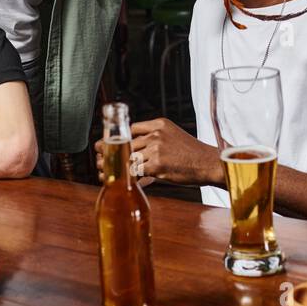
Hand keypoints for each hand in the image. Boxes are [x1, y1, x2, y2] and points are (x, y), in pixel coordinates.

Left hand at [94, 117, 223, 186]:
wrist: (209, 163)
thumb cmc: (192, 154)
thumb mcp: (174, 137)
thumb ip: (155, 140)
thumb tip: (136, 151)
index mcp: (160, 124)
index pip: (131, 129)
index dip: (117, 138)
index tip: (104, 144)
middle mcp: (156, 134)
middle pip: (127, 143)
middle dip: (110, 152)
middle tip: (97, 159)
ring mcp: (156, 149)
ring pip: (130, 158)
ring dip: (116, 166)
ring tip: (103, 171)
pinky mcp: (157, 165)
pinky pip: (136, 171)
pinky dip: (128, 177)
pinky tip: (121, 181)